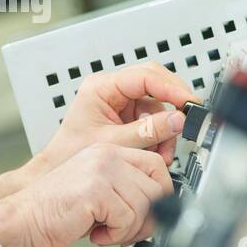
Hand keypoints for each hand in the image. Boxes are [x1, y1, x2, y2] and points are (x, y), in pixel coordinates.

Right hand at [12, 143, 173, 246]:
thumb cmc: (54, 210)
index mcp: (108, 152)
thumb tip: (158, 207)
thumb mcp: (96, 191)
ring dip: (130, 230)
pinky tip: (97, 234)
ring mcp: (102, 170)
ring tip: (108, 232)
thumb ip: (125, 191)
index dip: (159, 193)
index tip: (149, 211)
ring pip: (146, 205)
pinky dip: (116, 235)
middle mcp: (107, 156)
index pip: (156, 165)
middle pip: (157, 187)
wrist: (23, 218)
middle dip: (147, 218)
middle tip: (125, 229)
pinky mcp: (96, 190)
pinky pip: (128, 219)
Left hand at [38, 62, 194, 170]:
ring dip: (166, 128)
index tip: (187, 101)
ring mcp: (120, 103)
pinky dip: (160, 136)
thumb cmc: (71, 154)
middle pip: (154, 83)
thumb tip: (176, 120)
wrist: (59, 170)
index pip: (144, 76)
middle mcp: (111, 91)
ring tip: (163, 152)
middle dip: (172, 103)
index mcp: (101, 88)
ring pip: (157, 105)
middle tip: (187, 118)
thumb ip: (146, 132)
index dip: (170, 87)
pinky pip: (153, 119)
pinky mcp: (127, 117)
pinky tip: (156, 152)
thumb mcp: (114, 143)